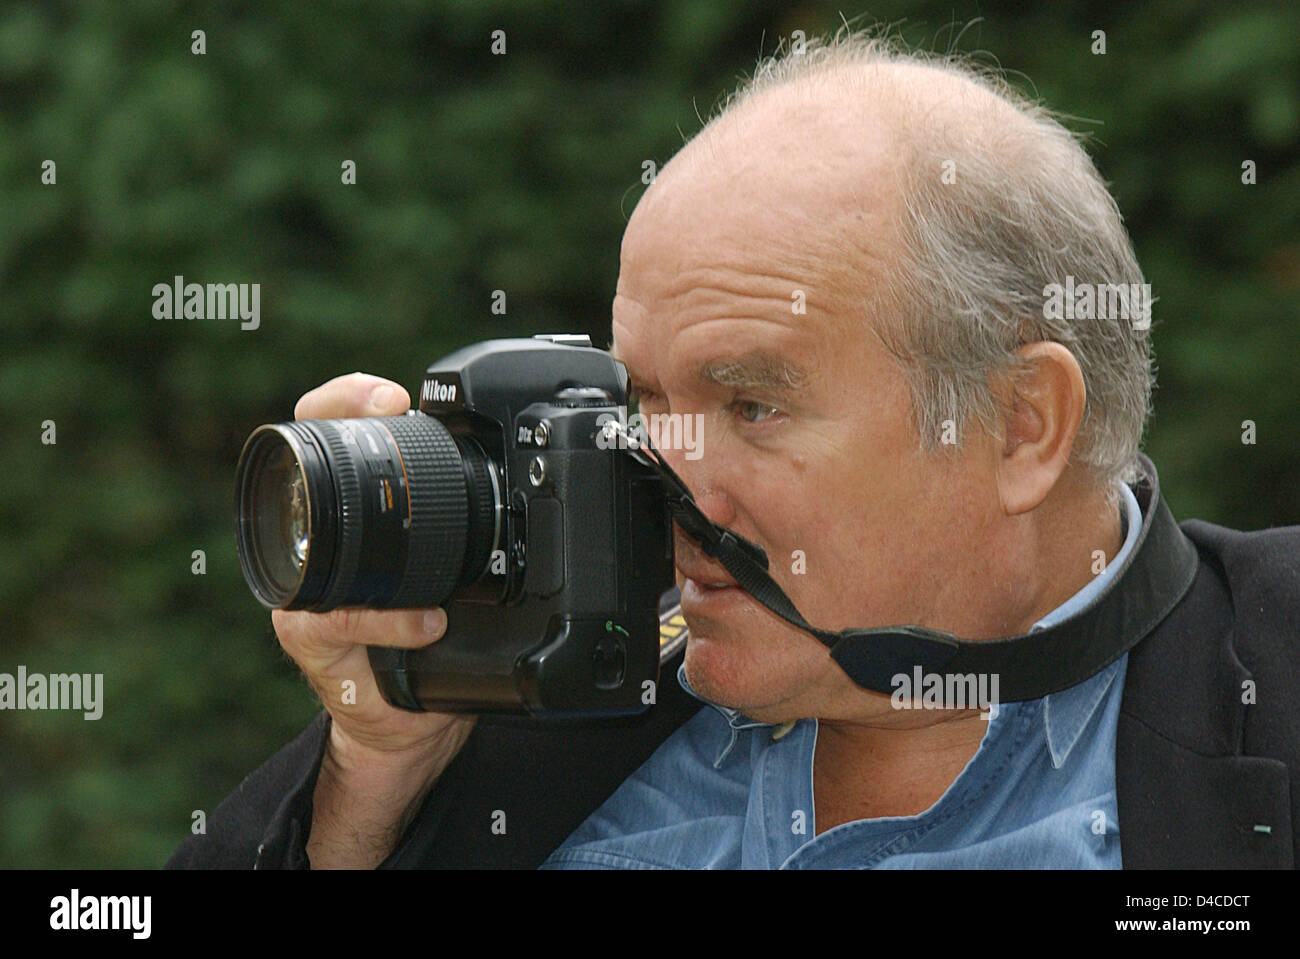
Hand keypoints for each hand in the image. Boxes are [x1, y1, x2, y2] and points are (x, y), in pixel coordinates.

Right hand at [270, 372, 476, 866]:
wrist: (409, 720)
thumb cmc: (436, 637)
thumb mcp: (465, 572)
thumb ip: (484, 528)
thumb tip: (560, 481)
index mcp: (361, 515)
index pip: (334, 429)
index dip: (353, 396)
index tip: (396, 395)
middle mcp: (324, 540)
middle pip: (305, 453)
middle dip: (338, 411)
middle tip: (387, 404)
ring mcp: (308, 587)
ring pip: (311, 537)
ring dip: (363, 525)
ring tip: (419, 530)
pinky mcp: (310, 639)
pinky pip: (336, 621)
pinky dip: (387, 621)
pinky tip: (427, 624)